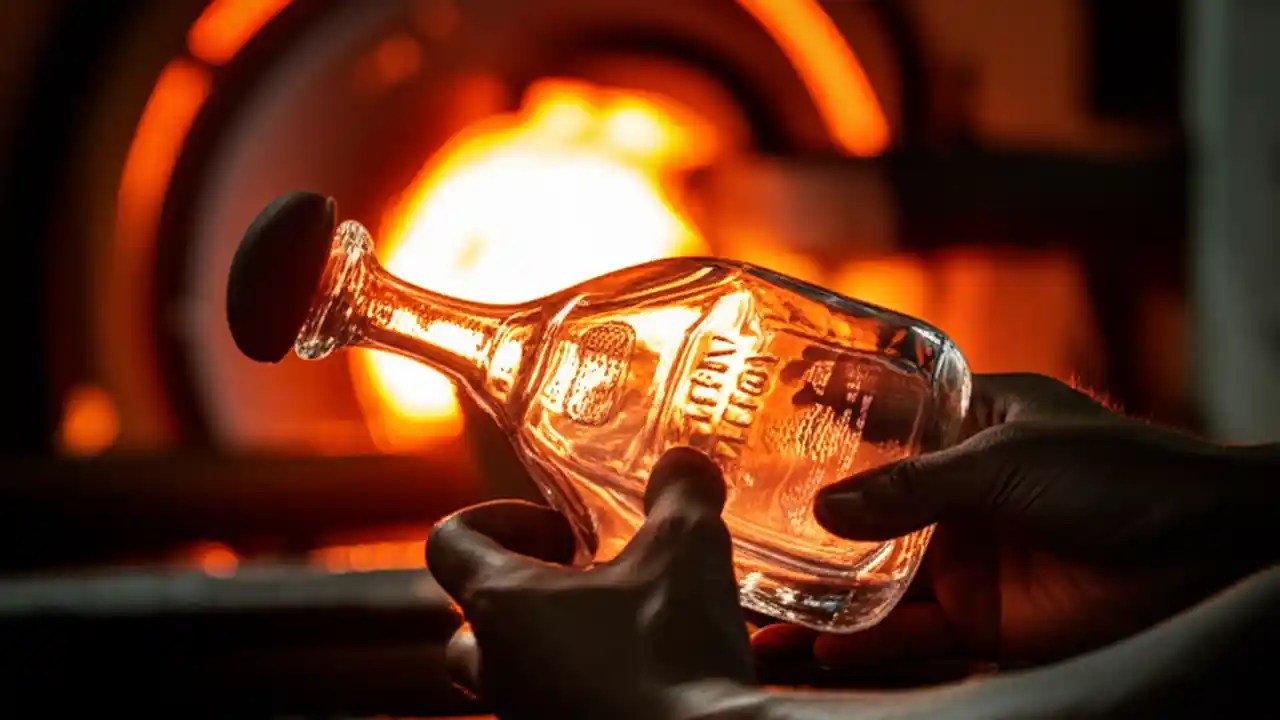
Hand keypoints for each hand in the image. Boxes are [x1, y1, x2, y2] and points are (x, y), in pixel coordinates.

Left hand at [427, 448, 753, 719]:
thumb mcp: (688, 550)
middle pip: (471, 624)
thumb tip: (684, 464)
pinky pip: (562, 709)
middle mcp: (501, 671)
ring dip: (563, 643)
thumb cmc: (673, 656)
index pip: (449, 542)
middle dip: (526, 596)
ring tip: (635, 626)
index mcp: (503, 606)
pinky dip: (597, 685)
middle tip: (589, 582)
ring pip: (517, 675)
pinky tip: (662, 676)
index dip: (498, 518)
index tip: (563, 528)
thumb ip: (681, 495)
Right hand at [755, 372, 1274, 671]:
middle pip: (865, 508)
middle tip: (736, 534)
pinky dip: (867, 641)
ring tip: (755, 609)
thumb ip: (912, 486)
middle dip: (804, 525)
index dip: (822, 423)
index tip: (754, 424)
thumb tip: (823, 509)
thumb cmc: (1120, 472)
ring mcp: (968, 555)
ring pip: (876, 576)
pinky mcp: (985, 617)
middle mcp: (958, 489)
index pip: (880, 419)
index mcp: (969, 425)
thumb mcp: (1004, 459)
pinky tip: (817, 645)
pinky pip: (911, 631)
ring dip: (820, 595)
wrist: (1205, 552)